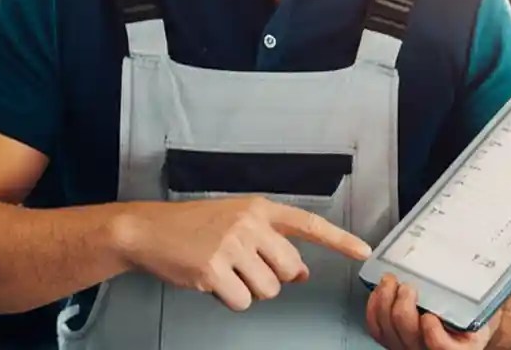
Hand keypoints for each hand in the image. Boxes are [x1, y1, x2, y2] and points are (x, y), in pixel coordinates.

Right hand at [115, 196, 371, 311]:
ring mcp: (231, 245)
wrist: (148, 230)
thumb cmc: (192, 228)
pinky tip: (210, 280)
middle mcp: (249, 223)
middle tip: (242, 267)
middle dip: (270, 277)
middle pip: (288, 269)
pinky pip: (242, 302)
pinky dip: (228, 299)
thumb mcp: (236, 225)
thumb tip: (301, 271)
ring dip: (247, 290)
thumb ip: (271, 244)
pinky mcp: (214, 268)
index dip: (338, 239)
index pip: (308, 224)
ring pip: (268, 290)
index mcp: (258, 208)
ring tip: (223, 270)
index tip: (362, 251)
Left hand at [366, 274, 499, 349]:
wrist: (463, 323)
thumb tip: (473, 269)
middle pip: (408, 331)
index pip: (441, 347)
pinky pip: (375, 327)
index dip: (432, 331)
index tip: (431, 314)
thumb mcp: (480, 308)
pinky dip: (374, 306)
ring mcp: (408, 347)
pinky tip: (380, 291)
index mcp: (459, 348)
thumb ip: (472, 298)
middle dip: (403, 304)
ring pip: (387, 328)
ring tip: (392, 281)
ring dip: (386, 300)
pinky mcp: (391, 339)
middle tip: (409, 286)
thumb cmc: (470, 314)